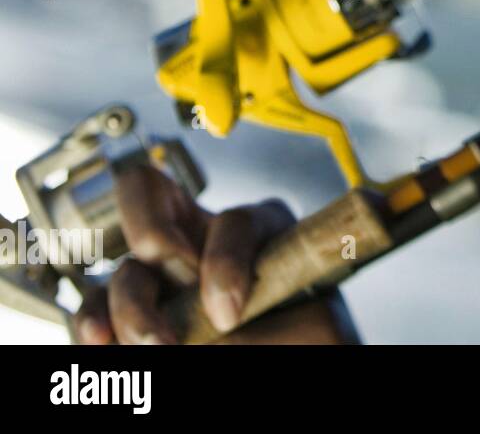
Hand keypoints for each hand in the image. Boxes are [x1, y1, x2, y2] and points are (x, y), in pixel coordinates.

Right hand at [73, 162, 355, 343]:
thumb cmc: (311, 338)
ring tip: (153, 345)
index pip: (233, 220)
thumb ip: (283, 322)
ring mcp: (165, 274)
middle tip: (183, 291)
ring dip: (130, 305)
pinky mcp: (138, 309)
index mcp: (260, 230)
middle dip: (156, 240)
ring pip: (126, 266)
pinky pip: (97, 306)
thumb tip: (220, 330)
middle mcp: (205, 239)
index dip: (225, 263)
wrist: (292, 350)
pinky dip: (93, 322)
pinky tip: (101, 339)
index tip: (230, 314)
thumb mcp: (314, 321)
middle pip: (153, 201)